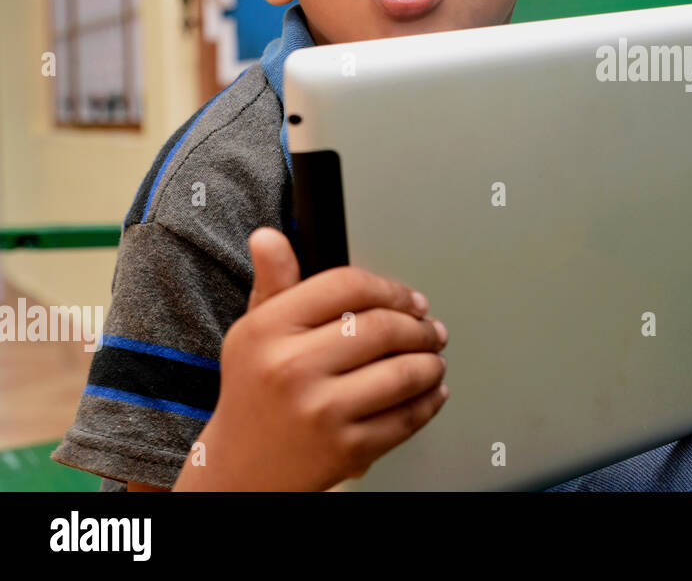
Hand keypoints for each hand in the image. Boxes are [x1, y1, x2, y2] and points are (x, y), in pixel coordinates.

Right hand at [172, 227, 449, 490]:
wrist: (241, 471)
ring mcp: (320, 411)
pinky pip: (406, 417)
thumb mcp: (254, 334)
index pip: (348, 286)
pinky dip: (429, 402)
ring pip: (404, 373)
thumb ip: (274, 284)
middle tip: (432, 330)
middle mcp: (291, 368)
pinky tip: (431, 392)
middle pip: (383, 328)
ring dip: (431, 364)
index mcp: (268, 330)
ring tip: (433, 360)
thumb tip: (270, 237)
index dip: (391, 289)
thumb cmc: (255, 394)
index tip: (411, 299)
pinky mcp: (346, 449)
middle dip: (420, 328)